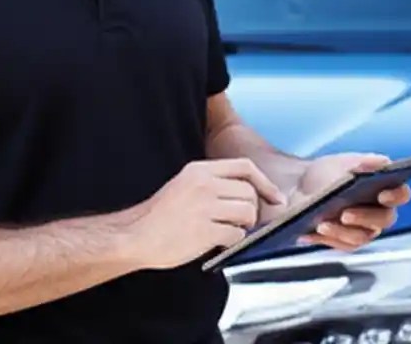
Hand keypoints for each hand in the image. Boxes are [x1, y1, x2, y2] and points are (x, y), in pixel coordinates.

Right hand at [130, 158, 285, 269]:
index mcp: (199, 170)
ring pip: (248, 212)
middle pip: (249, 192)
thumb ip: (213, 184)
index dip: (264, 182)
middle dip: (252, 209)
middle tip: (241, 221)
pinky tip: (217, 242)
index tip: (274, 197)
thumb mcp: (184, 185)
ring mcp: (204, 207)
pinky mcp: (205, 231)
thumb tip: (248, 194)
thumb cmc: (160, 215)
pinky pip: (236, 234)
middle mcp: (203, 184)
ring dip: (244, 226)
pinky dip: (232, 241)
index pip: (244, 167)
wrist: (135, 235)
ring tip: (228, 231)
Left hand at [292, 153, 410, 251]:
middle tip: (345, 214)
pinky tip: (309, 233)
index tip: (382, 194)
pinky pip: (342, 245)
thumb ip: (364, 162)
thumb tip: (381, 163)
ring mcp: (365, 230)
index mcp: (386, 189)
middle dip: (364, 217)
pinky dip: (326, 239)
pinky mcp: (347, 242)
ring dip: (341, 232)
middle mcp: (380, 213)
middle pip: (383, 220)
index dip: (395, 196)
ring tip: (321, 224)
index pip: (401, 194)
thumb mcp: (344, 162)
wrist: (303, 186)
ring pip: (361, 237)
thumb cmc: (329, 173)